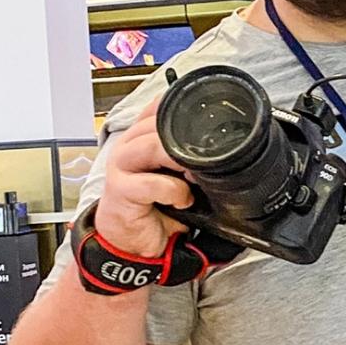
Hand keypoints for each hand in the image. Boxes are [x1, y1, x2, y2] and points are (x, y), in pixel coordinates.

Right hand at [92, 102, 196, 259]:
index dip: (184, 109)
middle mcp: (129, 145)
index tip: (210, 121)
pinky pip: (151, 183)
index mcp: (142, 135)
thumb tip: (226, 145)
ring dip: (180, 160)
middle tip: (209, 156)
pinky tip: (181, 201)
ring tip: (194, 176)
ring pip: (152, 146)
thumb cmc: (154, 203)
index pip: (160, 106)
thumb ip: (187, 154)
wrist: (129, 238)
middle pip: (157, 122)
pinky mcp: (119, 189)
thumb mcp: (174, 173)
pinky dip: (174, 191)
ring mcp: (121, 165)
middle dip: (187, 138)